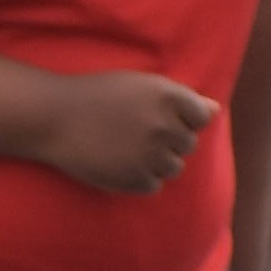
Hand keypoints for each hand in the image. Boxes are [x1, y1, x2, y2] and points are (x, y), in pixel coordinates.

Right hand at [32, 71, 216, 191]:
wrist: (54, 117)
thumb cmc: (99, 95)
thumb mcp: (140, 85)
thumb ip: (180, 98)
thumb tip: (216, 109)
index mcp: (168, 96)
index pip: (202, 117)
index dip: (184, 118)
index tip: (160, 116)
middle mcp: (163, 125)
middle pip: (188, 144)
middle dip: (169, 140)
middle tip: (137, 132)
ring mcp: (150, 154)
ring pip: (174, 167)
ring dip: (157, 160)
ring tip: (127, 147)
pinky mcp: (134, 178)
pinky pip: (153, 185)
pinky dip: (140, 177)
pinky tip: (119, 162)